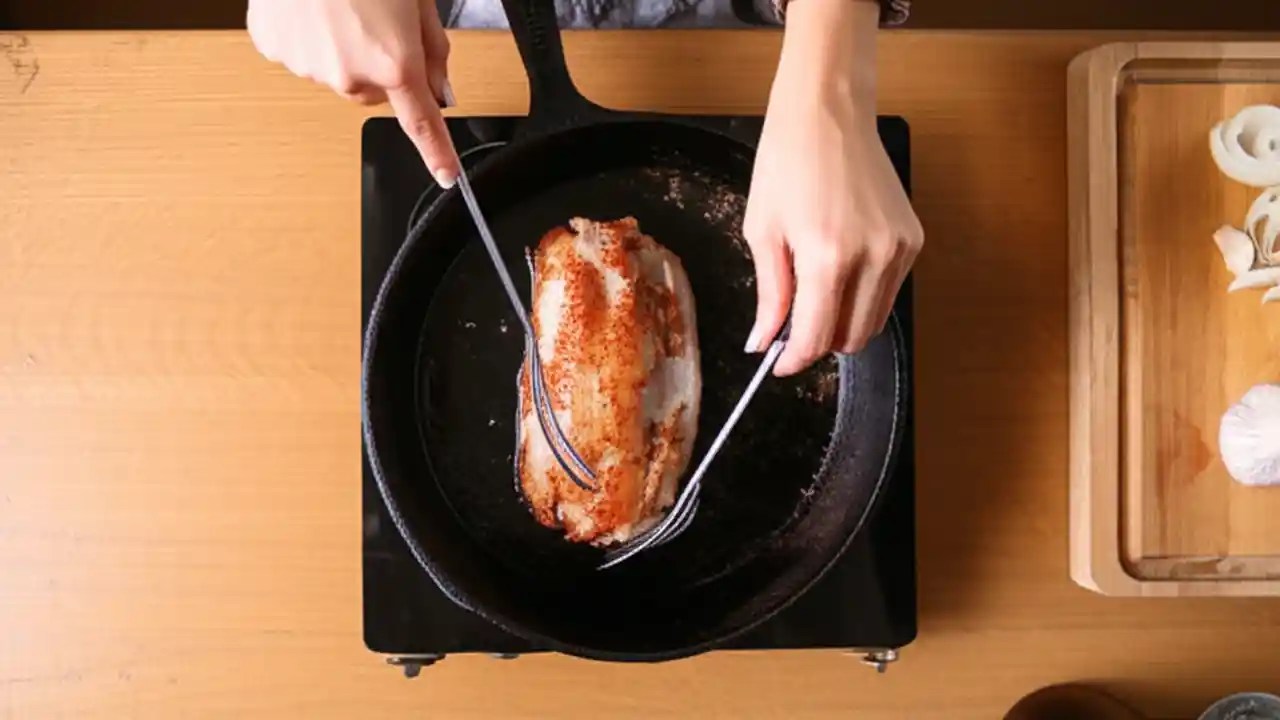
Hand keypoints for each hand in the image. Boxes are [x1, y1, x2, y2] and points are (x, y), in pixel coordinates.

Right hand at [247, 0, 460, 186]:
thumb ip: (432, 49)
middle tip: (378, 21)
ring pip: (338, 74)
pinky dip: (310, 38)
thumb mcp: (418, 1)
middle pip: (377, 92)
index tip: (448, 176)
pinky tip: (311, 7)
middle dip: (383, 66)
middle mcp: (350, 75)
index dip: (438, 152)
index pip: (423, 124)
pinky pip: (303, 56)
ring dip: (344, 49)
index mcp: (395, 62)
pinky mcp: (275, 48)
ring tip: (340, 5)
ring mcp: (307, 66)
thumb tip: (437, 88)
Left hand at [743, 0, 922, 375]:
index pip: (817, 337)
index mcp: (828, 255)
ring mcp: (900, 248)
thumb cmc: (787, 163)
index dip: (794, 360)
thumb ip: (770, 295)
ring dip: (843, 322)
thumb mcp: (763, 231)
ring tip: (814, 293)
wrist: (829, 112)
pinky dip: (863, 297)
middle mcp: (873, 256)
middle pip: (851, 338)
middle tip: (792, 327)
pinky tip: (840, 270)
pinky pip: (889, 292)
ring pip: (874, 321)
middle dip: (819, 343)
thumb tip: (763, 343)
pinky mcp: (913, 240)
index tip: (778, 364)